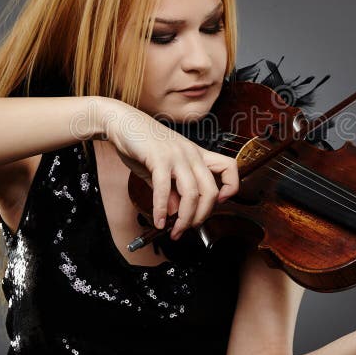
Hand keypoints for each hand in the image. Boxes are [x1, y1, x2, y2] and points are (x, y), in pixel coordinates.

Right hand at [102, 100, 238, 239]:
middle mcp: (192, 154)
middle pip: (210, 191)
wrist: (124, 123)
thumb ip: (171, 190)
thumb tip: (175, 211)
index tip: (220, 202)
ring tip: (174, 231)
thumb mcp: (162, 169)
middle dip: (201, 216)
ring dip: (184, 218)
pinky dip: (161, 209)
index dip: (231, 187)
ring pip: (192, 193)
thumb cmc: (143, 144)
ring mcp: (177, 156)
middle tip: (188, 228)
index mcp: (197, 154)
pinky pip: (164, 189)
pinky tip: (158, 220)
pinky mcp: (159, 158)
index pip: (229, 167)